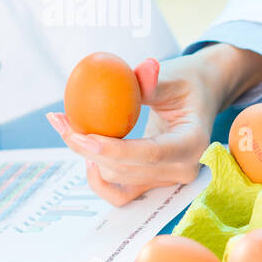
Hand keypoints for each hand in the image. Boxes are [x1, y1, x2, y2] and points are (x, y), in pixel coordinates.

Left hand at [47, 46, 261, 206]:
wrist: (201, 98)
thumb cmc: (187, 83)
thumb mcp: (173, 76)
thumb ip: (154, 79)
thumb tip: (144, 68)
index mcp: (193, 143)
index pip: (150, 153)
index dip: (114, 149)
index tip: (83, 135)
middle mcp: (183, 170)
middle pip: (126, 170)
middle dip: (87, 149)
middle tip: (60, 120)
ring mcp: (167, 182)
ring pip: (116, 180)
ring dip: (87, 157)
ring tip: (70, 128)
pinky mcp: (152, 186)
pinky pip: (118, 193)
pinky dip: (97, 174)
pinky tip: (85, 148)